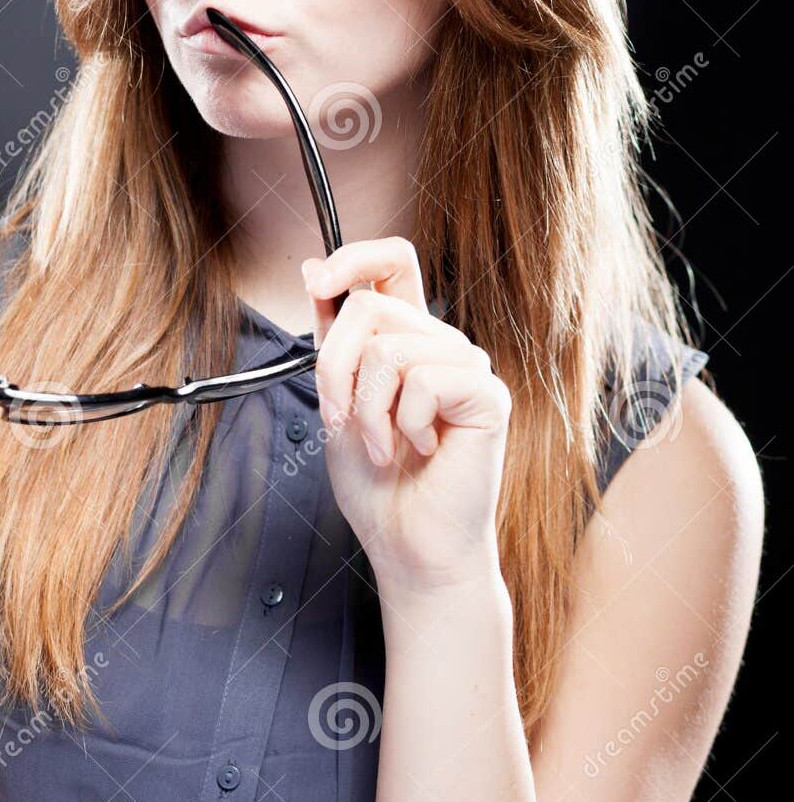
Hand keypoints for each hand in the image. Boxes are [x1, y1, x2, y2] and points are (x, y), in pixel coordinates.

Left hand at [301, 237, 511, 591]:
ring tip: (383, 446)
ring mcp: (466, 367)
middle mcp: (439, 343)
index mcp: (406, 337)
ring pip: (389, 347)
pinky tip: (421, 449)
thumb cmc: (379, 484)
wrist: (407, 544)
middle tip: (339, 419)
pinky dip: (403, 424)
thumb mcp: (336, 398)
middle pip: (370, 304)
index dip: (353, 256)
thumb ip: (332, 337)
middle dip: (333, 366)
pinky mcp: (487, 395)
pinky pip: (423, 380)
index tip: (318, 280)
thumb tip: (314, 269)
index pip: (391, 261)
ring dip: (365, 409)